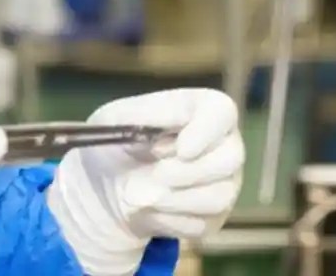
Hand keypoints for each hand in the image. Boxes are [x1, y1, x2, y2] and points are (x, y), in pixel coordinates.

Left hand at [46, 89, 243, 275]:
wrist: (105, 190)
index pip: (222, 111)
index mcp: (201, 111)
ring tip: (140, 194)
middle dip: (187, 171)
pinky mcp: (213, 218)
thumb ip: (141, 115)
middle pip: (230, 157)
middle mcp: (223, 145)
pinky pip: (202, 224)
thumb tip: (167, 121)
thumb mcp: (115, 120)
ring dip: (173, 199)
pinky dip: (168, 219)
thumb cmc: (116, 144)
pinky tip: (148, 209)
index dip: (206, 130)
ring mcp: (223, 183)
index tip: (182, 149)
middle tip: (155, 175)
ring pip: (219, 196)